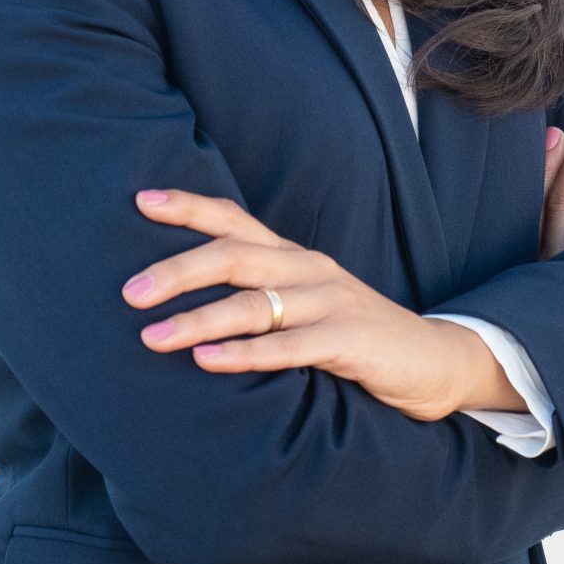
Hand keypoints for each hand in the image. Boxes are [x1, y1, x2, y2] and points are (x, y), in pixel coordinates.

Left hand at [122, 189, 468, 422]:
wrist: (434, 362)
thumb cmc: (352, 336)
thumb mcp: (304, 307)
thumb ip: (258, 297)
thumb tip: (182, 303)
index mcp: (292, 257)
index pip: (234, 221)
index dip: (189, 207)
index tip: (140, 200)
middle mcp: (308, 269)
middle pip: (234, 257)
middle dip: (178, 270)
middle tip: (129, 291)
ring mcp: (331, 302)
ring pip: (254, 303)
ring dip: (199, 320)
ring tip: (152, 338)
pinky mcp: (350, 340)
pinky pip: (290, 346)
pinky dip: (246, 354)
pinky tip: (208, 363)